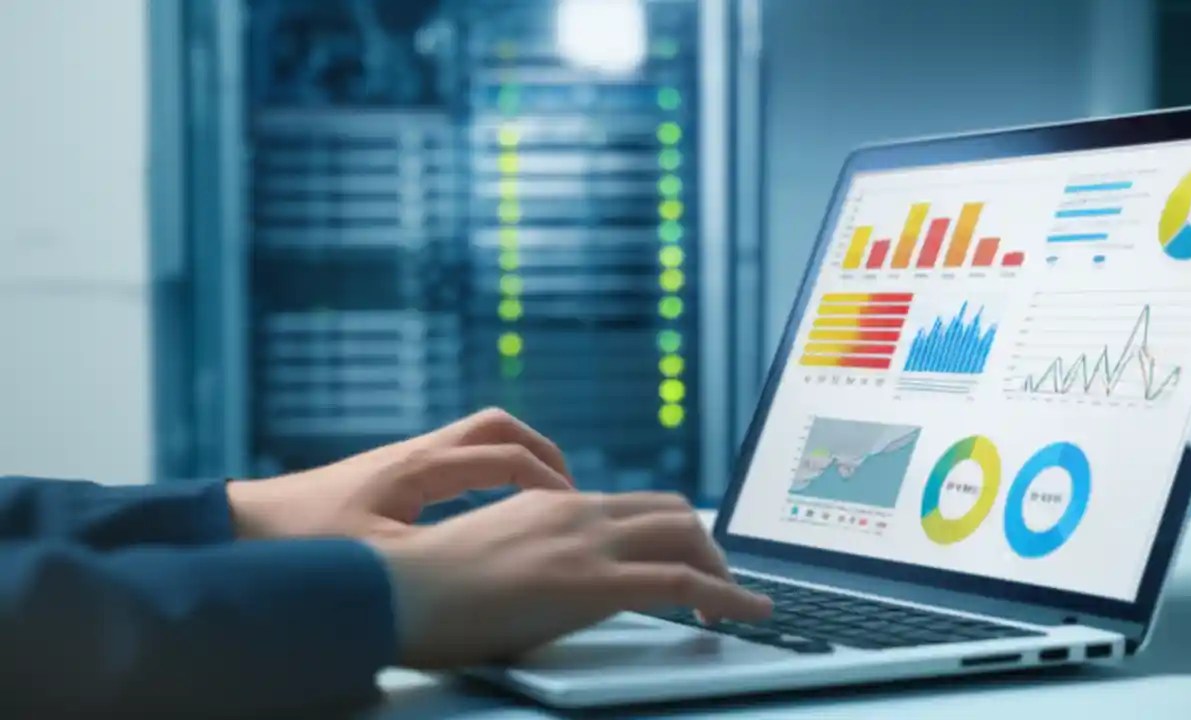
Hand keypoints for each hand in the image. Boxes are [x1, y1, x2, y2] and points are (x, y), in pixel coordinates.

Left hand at [227, 408, 572, 539]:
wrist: (240, 527)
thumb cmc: (302, 546)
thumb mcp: (375, 561)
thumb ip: (438, 556)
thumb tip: (498, 559)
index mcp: (420, 468)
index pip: (507, 458)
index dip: (550, 482)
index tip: (573, 515)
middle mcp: (416, 453)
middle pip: (497, 427)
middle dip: (543, 454)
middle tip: (568, 495)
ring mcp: (403, 460)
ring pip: (478, 438)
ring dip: (517, 460)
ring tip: (541, 503)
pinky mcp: (391, 475)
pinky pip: (458, 459)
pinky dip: (490, 473)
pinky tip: (491, 513)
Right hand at [367, 489, 772, 668]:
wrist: (393, 592)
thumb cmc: (425, 589)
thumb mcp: (489, 555)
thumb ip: (531, 554)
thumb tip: (554, 580)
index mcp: (550, 503)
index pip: (630, 506)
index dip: (670, 531)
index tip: (685, 556)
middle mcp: (576, 510)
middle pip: (670, 512)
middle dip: (705, 544)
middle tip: (716, 578)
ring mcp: (586, 541)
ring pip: (685, 535)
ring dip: (719, 567)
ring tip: (732, 599)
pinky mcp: (591, 581)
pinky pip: (681, 581)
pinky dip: (727, 595)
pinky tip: (750, 611)